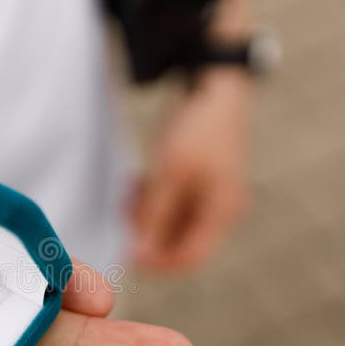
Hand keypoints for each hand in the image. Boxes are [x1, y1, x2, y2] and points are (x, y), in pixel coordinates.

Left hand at [133, 69, 250, 272]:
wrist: (212, 83)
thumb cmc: (198, 126)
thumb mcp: (170, 173)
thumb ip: (153, 215)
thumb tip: (137, 253)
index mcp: (222, 212)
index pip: (189, 258)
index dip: (156, 263)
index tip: (125, 253)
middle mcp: (221, 209)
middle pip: (179, 242)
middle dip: (148, 236)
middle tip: (122, 219)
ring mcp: (211, 194)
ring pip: (173, 223)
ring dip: (147, 218)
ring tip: (127, 200)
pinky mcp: (200, 180)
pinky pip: (173, 204)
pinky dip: (153, 201)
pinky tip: (137, 185)